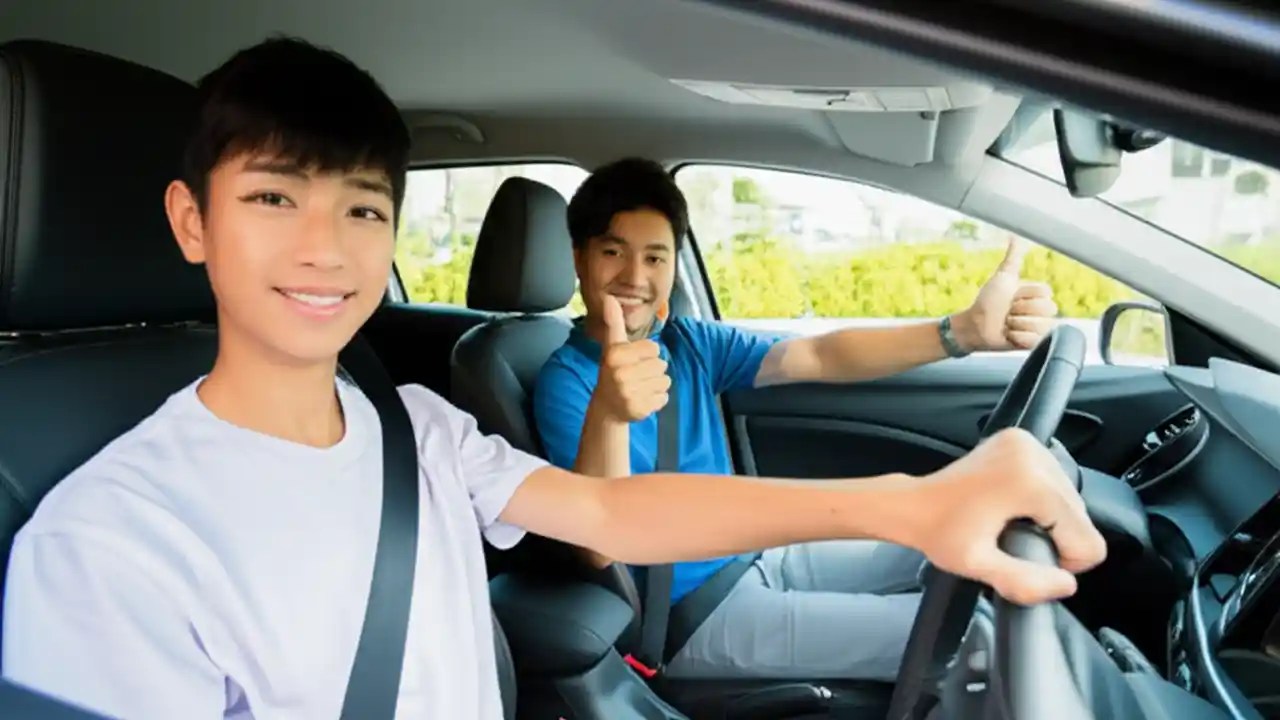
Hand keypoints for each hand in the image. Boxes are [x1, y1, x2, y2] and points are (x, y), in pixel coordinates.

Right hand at [592, 295, 670, 422]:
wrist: (606, 407)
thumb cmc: (612, 371)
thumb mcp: (612, 346)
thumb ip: (614, 323)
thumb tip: (609, 298)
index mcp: (615, 356)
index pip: (654, 348)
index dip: (647, 354)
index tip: (633, 360)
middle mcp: (621, 374)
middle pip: (661, 364)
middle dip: (653, 370)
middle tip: (636, 376)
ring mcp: (630, 394)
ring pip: (665, 381)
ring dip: (656, 384)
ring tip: (640, 387)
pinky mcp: (640, 409)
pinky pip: (664, 397)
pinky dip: (657, 399)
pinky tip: (642, 399)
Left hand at [906, 427, 1105, 604]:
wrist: (913, 504)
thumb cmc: (940, 534)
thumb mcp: (979, 566)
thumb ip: (1026, 581)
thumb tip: (1067, 584)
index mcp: (1029, 482)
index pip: (1087, 537)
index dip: (1065, 560)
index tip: (1029, 558)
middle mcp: (1033, 455)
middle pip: (1081, 516)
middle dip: (1056, 536)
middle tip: (1016, 541)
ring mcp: (1027, 442)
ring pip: (1070, 498)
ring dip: (1050, 517)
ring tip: (1012, 523)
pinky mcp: (1021, 439)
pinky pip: (1054, 479)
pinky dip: (1042, 498)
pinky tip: (1014, 506)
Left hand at [953, 238, 1057, 351]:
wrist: (976, 324)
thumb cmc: (988, 301)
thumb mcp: (1003, 277)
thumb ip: (1013, 259)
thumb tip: (1015, 236)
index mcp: (1038, 295)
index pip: (1046, 292)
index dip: (1026, 294)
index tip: (1012, 296)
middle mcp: (1042, 311)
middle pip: (1047, 308)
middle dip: (1021, 310)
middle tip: (1008, 312)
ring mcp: (1040, 328)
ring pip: (1040, 325)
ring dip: (1017, 324)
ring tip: (1008, 324)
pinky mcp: (1034, 344)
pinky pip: (1034, 340)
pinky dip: (1017, 337)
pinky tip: (1010, 335)